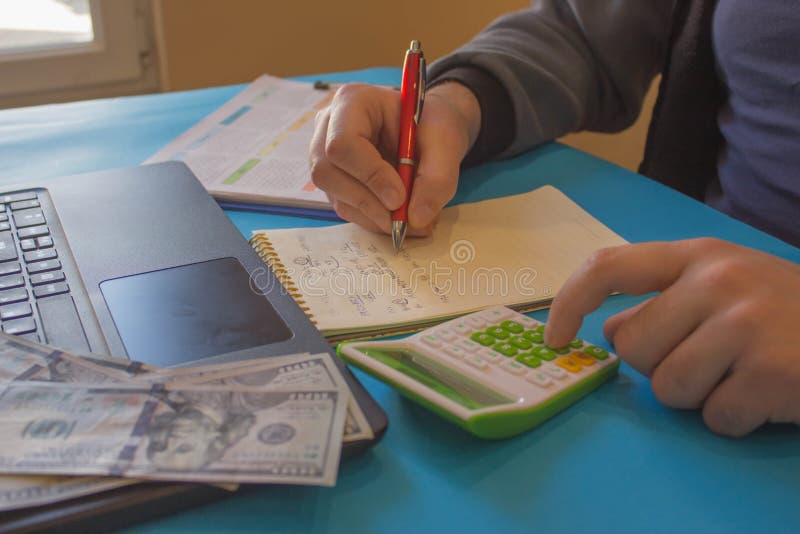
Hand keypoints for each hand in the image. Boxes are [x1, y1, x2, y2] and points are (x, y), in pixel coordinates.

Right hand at [309, 81, 480, 234]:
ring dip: (374, 216)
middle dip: (369, 202)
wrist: (429, 132)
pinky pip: (347, 208)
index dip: (369, 174)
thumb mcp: (446, 143)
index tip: (399, 198)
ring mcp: (326, 157)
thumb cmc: (433, 126)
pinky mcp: (335, 182)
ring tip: (411, 220)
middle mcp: (328, 128)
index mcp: (352, 102)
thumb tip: (417, 218)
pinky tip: (399, 216)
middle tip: (405, 219)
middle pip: (328, 173)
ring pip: (337, 197)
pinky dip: (374, 220)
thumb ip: (437, 178)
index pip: (342, 143)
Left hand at [544, 238, 799, 436]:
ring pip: (667, 388)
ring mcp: (747, 325)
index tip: (552, 336)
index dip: (568, 302)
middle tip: (710, 357)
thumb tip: (606, 329)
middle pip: (632, 347)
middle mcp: (718, 280)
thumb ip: (664, 300)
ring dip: (697, 396)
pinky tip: (765, 394)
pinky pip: (714, 418)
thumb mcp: (725, 288)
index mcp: (698, 255)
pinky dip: (734, 418)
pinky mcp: (772, 374)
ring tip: (740, 374)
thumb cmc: (788, 311)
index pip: (609, 266)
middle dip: (659, 365)